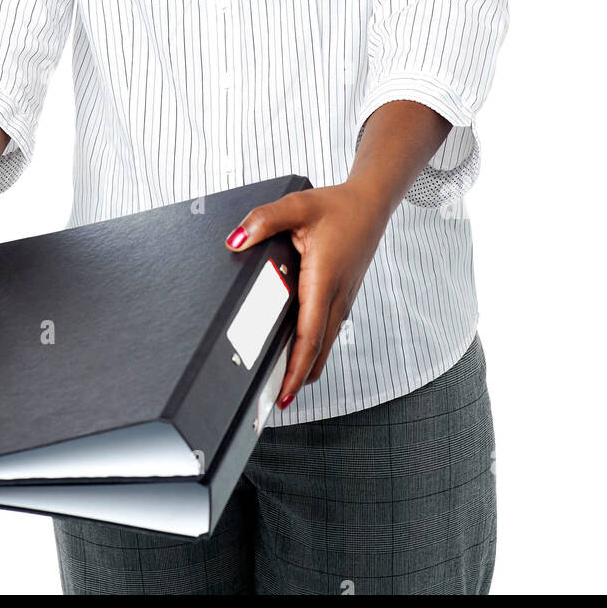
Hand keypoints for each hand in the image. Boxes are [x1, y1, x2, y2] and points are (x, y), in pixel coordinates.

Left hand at [224, 183, 389, 408]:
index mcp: (324, 279)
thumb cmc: (337, 206)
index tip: (283, 393)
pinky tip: (298, 353)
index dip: (295, 368)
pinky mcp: (342, 298)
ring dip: (305, 366)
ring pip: (325, 345)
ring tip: (282, 386)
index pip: (308, 336)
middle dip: (297, 379)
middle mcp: (336, 297)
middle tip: (274, 403)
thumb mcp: (297, 205)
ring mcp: (342, 300)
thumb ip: (264, 220)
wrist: (371, 204)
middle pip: (318, 351)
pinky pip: (328, 332)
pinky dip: (313, 350)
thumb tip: (236, 240)